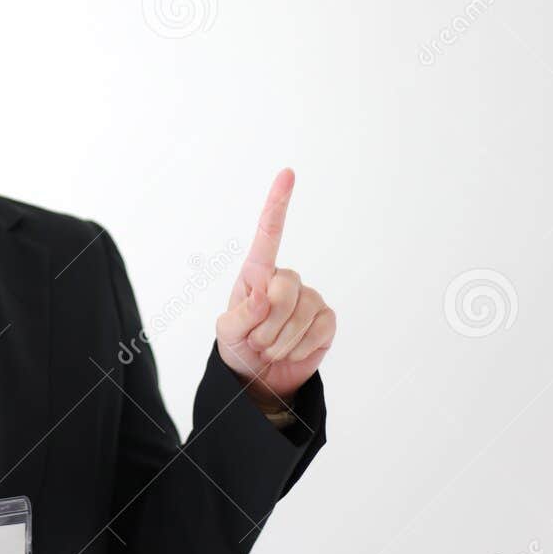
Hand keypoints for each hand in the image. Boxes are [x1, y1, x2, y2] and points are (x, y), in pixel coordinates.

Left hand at [215, 169, 335, 409]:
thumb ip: (239, 316)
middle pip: (286, 288)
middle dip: (268, 324)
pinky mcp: (326, 320)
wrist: (261, 380)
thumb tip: (262, 297)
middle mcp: (285, 280)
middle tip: (258, 342)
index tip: (287, 173)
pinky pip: (320, 329)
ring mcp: (308, 298)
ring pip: (303, 313)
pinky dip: (301, 347)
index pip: (269, 234)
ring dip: (282, 341)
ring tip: (271, 349)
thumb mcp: (227, 334)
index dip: (278, 204)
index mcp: (257, 274)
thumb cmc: (239, 347)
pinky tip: (293, 351)